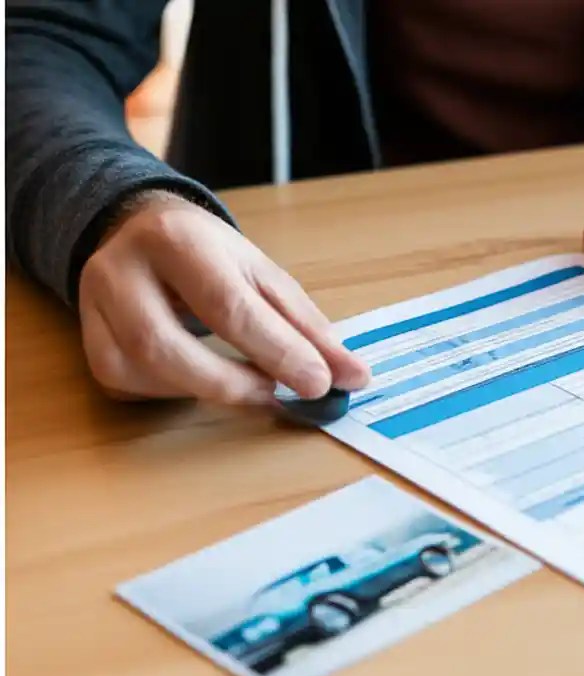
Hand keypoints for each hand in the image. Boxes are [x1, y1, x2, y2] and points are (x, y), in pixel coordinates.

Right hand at [78, 192, 369, 402]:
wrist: (137, 230)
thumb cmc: (208, 254)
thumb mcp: (263, 274)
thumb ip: (307, 326)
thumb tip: (352, 376)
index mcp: (177, 239)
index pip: (226, 304)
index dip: (276, 350)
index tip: (320, 383)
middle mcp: (120, 270)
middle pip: (165, 345)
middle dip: (233, 383)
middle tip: (282, 395)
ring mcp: (94, 307)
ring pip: (144, 371)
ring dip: (208, 391)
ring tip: (254, 387)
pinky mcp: (89, 341)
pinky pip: (131, 384)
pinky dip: (179, 393)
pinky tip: (207, 380)